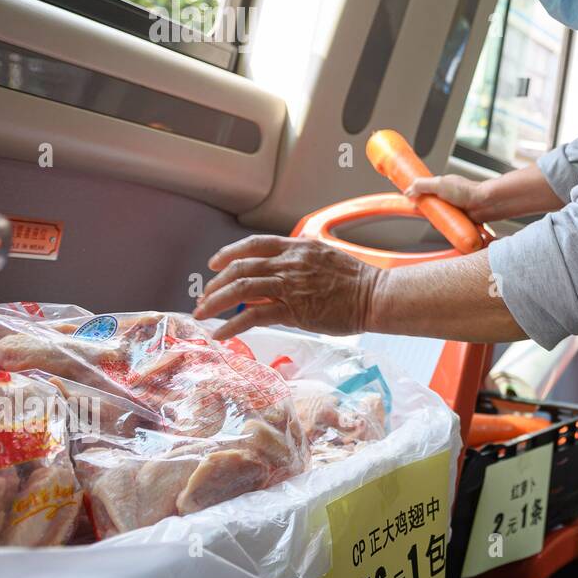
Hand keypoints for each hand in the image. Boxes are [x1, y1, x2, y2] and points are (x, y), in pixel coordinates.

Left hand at [193, 236, 380, 340]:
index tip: (215, 263)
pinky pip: (253, 315)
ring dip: (216, 302)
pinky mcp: (293, 309)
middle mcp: (289, 262)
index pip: (254, 244)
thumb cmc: (356, 281)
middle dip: (216, 282)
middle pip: (241, 266)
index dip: (229, 252)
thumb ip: (299, 261)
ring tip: (202, 314)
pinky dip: (233, 324)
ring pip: (241, 288)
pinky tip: (221, 333)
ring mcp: (289, 285)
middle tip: (205, 297)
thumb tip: (277, 273)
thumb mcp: (325, 258)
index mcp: (297, 247)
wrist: (374, 296)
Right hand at [405, 175, 489, 222]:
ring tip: (440, 222)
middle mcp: (449, 197)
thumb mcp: (439, 184)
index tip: (412, 205)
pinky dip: (448, 228)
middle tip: (429, 216)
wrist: (485, 203)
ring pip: (440, 218)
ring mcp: (455, 209)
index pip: (426, 193)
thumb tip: (408, 191)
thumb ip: (422, 185)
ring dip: (439, 221)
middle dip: (429, 213)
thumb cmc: (467, 191)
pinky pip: (450, 226)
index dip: (418, 199)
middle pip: (432, 208)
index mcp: (443, 186)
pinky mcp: (461, 219)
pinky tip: (447, 228)